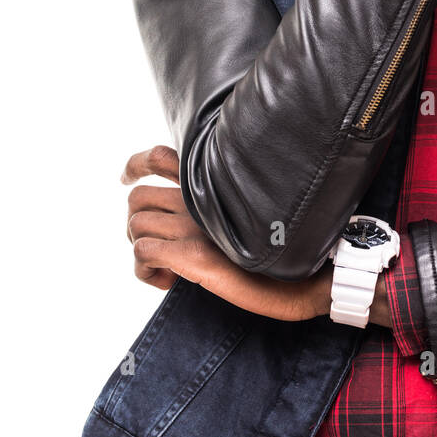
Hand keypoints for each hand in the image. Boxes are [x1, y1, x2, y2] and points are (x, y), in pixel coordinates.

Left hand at [122, 145, 332, 321]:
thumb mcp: (251, 212)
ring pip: (136, 225)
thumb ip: (223, 199)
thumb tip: (202, 207)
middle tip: (157, 243)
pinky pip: (144, 253)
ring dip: (141, 247)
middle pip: (137, 198)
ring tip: (164, 265)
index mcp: (213, 182)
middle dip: (137, 221)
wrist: (310, 274)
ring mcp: (194, 226)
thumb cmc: (286, 247)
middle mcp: (199, 198)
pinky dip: (145, 268)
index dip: (135, 165)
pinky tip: (166, 279)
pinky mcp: (192, 256)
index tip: (126, 178)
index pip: (159, 156)